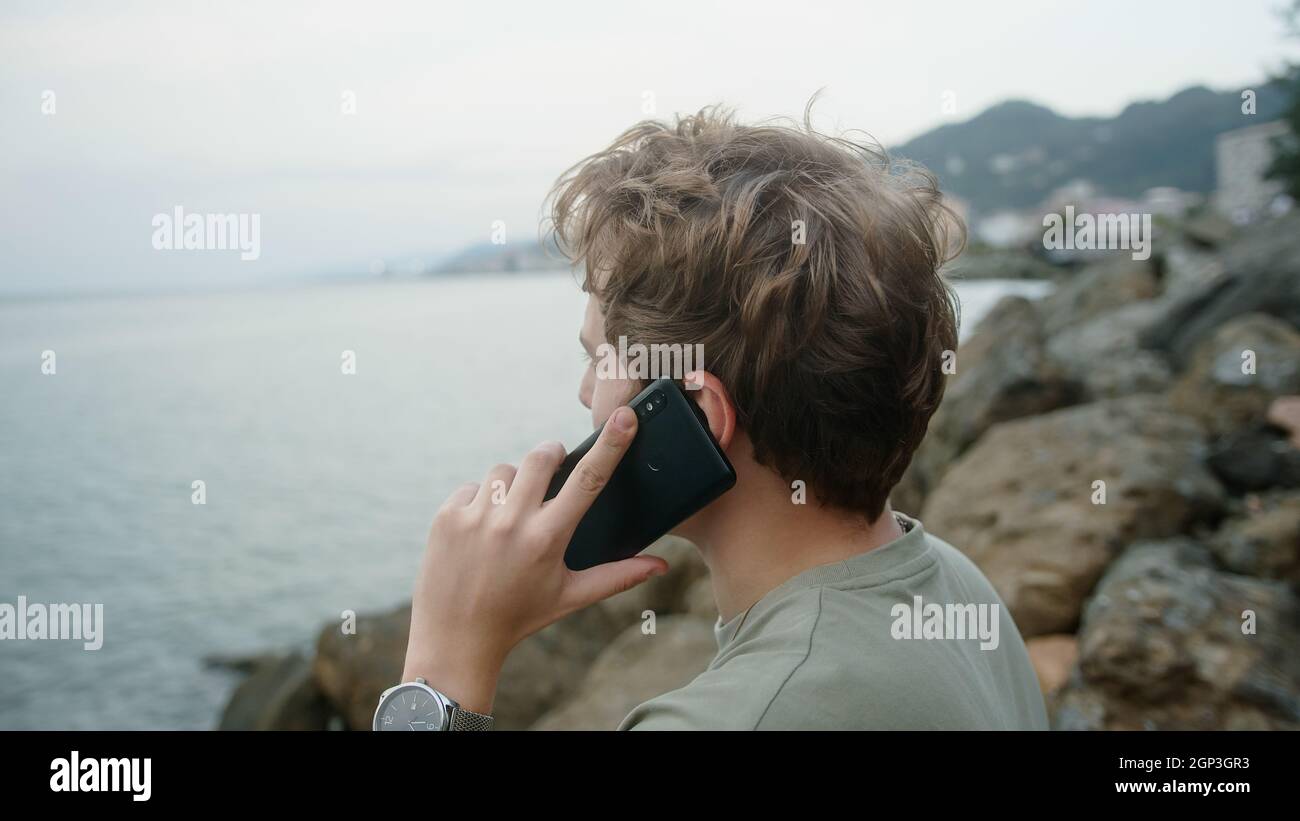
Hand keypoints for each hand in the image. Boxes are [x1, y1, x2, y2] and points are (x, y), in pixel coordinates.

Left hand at [403, 405, 669, 713]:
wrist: (456, 639)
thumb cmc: (519, 616)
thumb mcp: (570, 597)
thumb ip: (618, 577)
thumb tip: (661, 566)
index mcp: (548, 538)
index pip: (588, 479)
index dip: (610, 445)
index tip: (624, 417)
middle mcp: (512, 522)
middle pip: (542, 458)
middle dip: (551, 456)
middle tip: (552, 469)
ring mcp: (476, 517)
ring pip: (504, 470)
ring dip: (513, 483)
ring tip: (511, 516)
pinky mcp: (447, 516)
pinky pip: (472, 486)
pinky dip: (480, 501)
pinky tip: (481, 531)